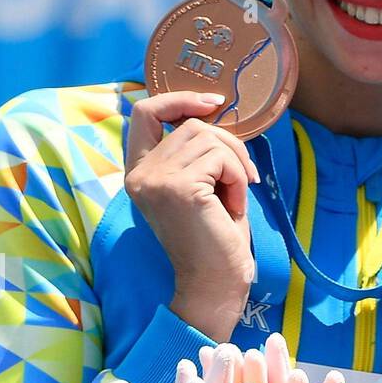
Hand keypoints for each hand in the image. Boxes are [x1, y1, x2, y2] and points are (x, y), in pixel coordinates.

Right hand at [124, 90, 261, 340]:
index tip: (212, 103)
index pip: (143, 112)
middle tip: (243, 180)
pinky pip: (222, 159)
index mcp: (139, 171)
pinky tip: (232, 206)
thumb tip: (211, 110)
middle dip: (229, 145)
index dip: (178, 99)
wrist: (214, 283)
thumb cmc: (215, 237)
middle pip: (191, 124)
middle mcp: (138, 174)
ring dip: (236, 165)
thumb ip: (195, 151)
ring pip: (210, 137)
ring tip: (232, 199)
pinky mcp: (178, 188)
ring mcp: (154, 180)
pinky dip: (238, 178)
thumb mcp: (200, 184)